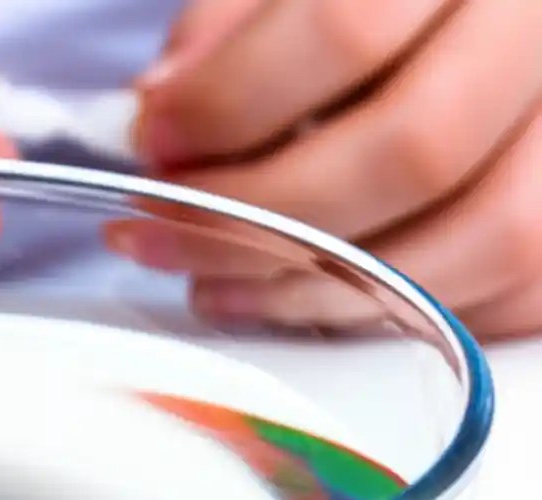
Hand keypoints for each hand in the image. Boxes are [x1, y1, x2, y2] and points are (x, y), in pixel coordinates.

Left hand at [113, 0, 541, 339]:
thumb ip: (225, 28)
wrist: (444, 18)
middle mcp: (541, 35)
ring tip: (215, 283)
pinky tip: (306, 298)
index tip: (153, 140)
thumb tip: (157, 112)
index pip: (348, 27)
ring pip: (486, 237)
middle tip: (163, 230)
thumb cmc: (352, 4)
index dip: (231, 100)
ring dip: (324, 286)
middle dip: (261, 212)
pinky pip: (519, 292)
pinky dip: (404, 313)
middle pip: (415, 147)